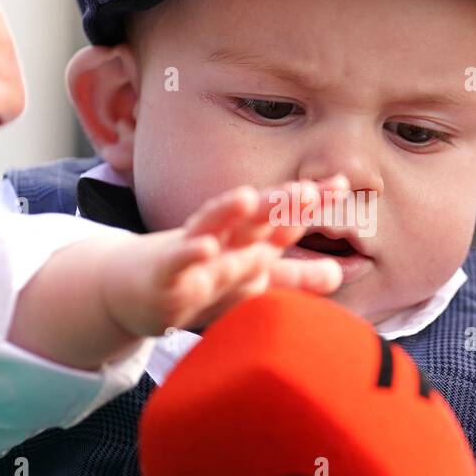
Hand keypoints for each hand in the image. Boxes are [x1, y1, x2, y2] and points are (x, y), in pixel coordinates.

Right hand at [101, 176, 348, 338]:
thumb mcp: (250, 281)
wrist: (135, 290)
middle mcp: (222, 237)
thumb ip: (292, 277)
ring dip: (229, 213)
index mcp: (246, 237)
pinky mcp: (166, 272)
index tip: (339, 185)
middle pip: (253, 216)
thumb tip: (339, 274)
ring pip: (213, 230)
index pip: (283, 217)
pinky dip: (190, 254)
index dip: (309, 202)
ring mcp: (192, 250)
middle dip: (277, 203)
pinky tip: (206, 247)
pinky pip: (178, 261)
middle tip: (303, 190)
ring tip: (250, 198)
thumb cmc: (200, 281)